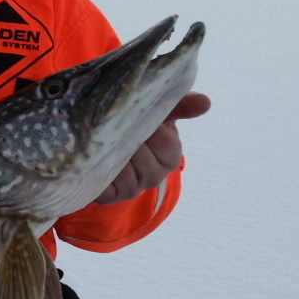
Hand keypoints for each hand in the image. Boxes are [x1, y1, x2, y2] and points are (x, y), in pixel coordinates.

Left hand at [95, 91, 210, 204]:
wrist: (107, 141)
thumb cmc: (141, 124)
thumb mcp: (161, 112)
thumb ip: (182, 106)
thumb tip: (205, 102)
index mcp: (170, 159)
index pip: (168, 146)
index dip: (154, 130)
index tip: (143, 119)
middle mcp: (153, 177)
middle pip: (142, 158)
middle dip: (129, 139)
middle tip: (118, 126)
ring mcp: (131, 189)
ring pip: (122, 171)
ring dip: (111, 151)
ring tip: (104, 138)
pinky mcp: (107, 196)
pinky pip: (102, 184)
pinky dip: (96, 168)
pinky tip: (93, 156)